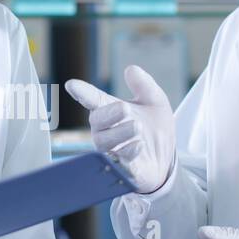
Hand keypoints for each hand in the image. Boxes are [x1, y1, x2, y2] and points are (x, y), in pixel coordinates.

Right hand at [65, 65, 174, 193]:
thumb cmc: (155, 128)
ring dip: (119, 132)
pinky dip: (127, 152)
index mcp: (110, 111)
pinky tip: (138, 145)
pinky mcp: (122, 169)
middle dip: (108, 114)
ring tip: (137, 127)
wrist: (167, 158)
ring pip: (103, 142)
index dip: (82, 92)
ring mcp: (112, 150)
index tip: (72, 85)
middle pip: (96, 121)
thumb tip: (131, 69)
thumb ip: (144, 85)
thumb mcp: (155, 101)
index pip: (92, 99)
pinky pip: (118, 162)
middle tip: (125, 108)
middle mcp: (105, 131)